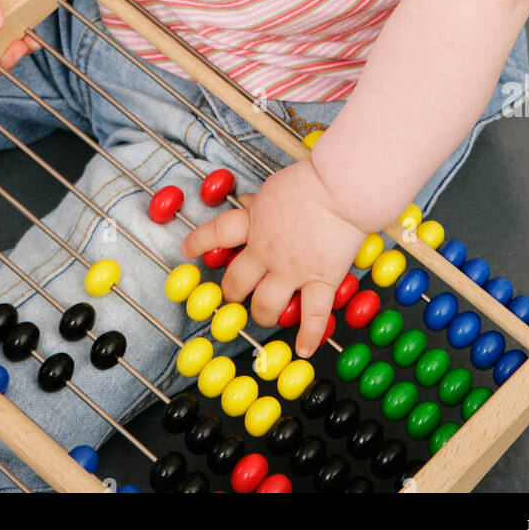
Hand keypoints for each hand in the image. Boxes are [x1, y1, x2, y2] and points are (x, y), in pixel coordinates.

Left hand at [180, 158, 365, 357]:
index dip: (199, 243)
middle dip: (232, 293)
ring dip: (263, 315)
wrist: (341, 188)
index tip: (187, 251)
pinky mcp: (320, 280)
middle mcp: (266, 250)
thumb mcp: (275, 187)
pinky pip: (313, 316)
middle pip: (236, 282)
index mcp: (254, 222)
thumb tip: (244, 201)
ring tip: (266, 318)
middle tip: (235, 296)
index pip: (217, 233)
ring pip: (265, 305)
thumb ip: (259, 202)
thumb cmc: (312, 180)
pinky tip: (305, 348)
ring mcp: (292, 270)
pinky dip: (308, 336)